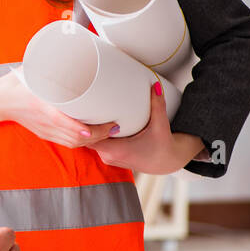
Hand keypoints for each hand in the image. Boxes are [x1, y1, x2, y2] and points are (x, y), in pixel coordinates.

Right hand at [0, 68, 116, 148]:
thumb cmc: (16, 84)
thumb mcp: (34, 70)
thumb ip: (54, 63)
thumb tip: (75, 49)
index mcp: (41, 106)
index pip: (65, 123)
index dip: (86, 128)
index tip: (104, 123)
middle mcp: (45, 123)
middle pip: (75, 138)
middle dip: (99, 135)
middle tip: (115, 124)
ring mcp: (45, 131)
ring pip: (73, 143)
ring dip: (93, 140)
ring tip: (108, 131)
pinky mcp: (46, 134)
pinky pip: (67, 143)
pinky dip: (83, 141)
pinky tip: (93, 135)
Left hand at [87, 81, 202, 174]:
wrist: (167, 163)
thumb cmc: (163, 147)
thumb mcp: (160, 125)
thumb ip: (157, 105)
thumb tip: (155, 86)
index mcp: (116, 150)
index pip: (89, 137)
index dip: (83, 124)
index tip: (82, 109)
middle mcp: (109, 156)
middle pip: (86, 138)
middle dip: (84, 123)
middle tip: (85, 105)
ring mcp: (108, 158)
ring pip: (90, 142)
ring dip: (89, 129)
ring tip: (90, 112)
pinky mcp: (110, 157)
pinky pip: (97, 145)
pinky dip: (95, 135)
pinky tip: (97, 124)